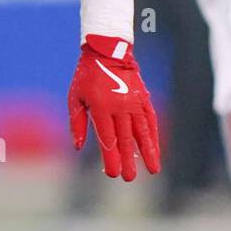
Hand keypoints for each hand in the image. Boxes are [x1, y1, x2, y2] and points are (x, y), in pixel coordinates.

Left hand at [68, 34, 160, 181]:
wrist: (108, 51)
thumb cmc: (86, 76)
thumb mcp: (74, 98)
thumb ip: (77, 123)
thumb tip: (79, 147)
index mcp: (101, 108)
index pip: (107, 138)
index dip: (110, 157)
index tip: (112, 173)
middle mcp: (120, 107)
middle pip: (125, 139)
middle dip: (128, 160)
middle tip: (130, 179)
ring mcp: (134, 102)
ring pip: (142, 132)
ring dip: (148, 152)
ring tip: (153, 170)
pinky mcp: (143, 99)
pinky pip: (151, 120)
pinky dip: (153, 136)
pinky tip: (155, 150)